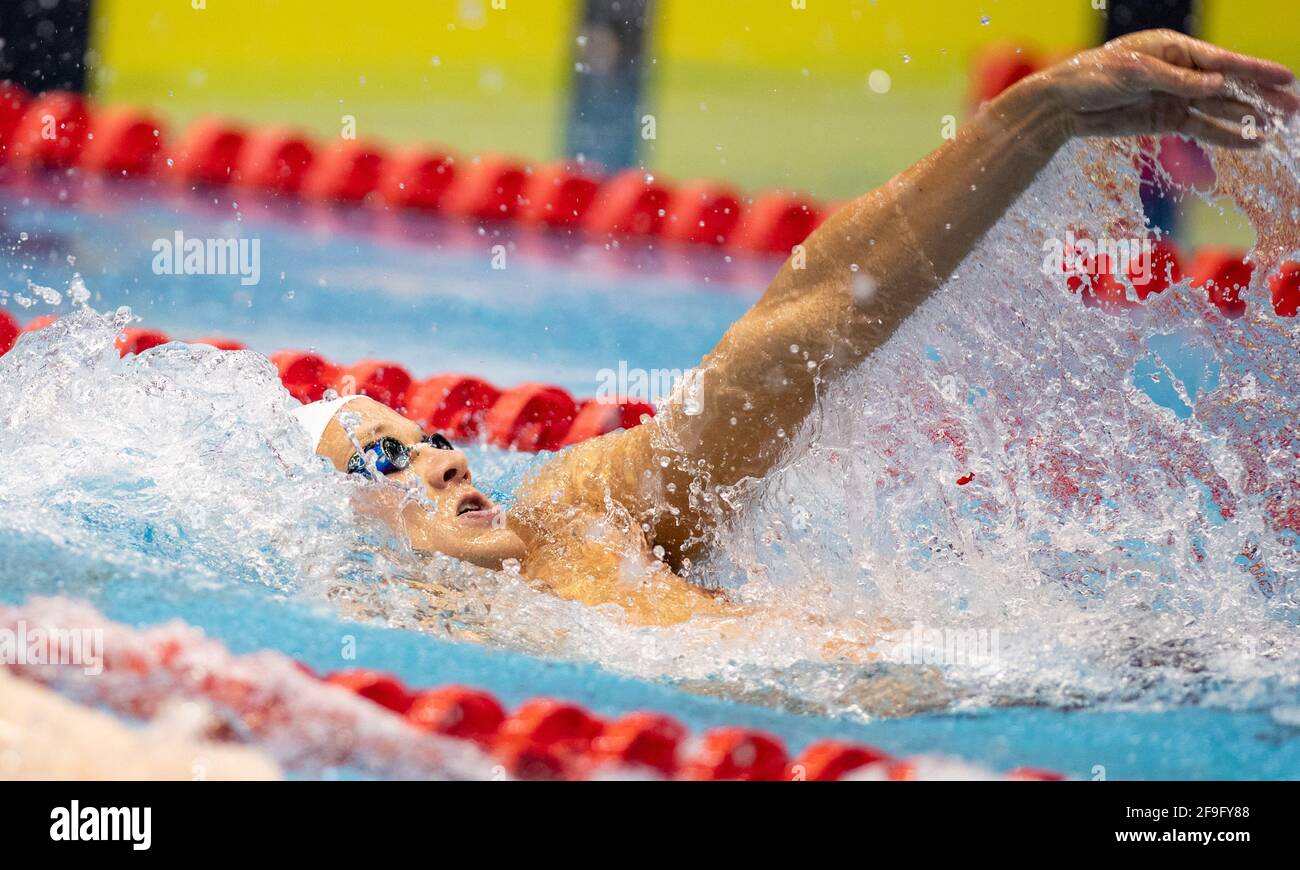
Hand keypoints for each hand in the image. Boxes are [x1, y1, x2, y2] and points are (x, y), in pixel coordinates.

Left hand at [1033, 29, 1297, 147]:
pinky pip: (1200, 128)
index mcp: (1174, 48)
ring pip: (1219, 108)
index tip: (1286, 78)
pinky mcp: (1163, 120)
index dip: (1256, 71)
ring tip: (1279, 126)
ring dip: (1248, 117)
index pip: (1223, 61)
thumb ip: (1178, 80)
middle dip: (1261, 96)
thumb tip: (1218, 84)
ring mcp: (1173, 97)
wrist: (1062, 104)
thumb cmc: (1094, 77)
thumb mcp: (1136, 74)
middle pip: (1229, 85)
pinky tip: (1248, 144)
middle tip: (1294, 108)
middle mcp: (1179, 71)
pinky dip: (1224, 136)